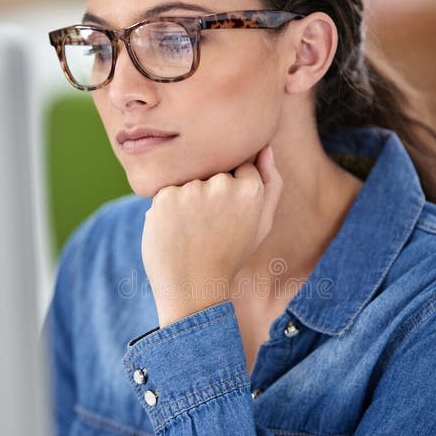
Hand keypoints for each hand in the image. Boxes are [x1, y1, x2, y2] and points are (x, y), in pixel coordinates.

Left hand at [141, 145, 282, 326]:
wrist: (193, 289)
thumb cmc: (230, 256)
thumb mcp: (261, 224)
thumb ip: (270, 183)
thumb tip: (265, 146)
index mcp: (250, 190)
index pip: (240, 166)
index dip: (232, 191)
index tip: (228, 215)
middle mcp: (223, 184)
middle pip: (213, 170)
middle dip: (209, 192)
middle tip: (209, 228)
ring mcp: (192, 189)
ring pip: (189, 180)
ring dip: (188, 199)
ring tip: (192, 232)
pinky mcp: (165, 196)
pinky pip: (168, 190)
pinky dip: (168, 208)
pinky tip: (175, 231)